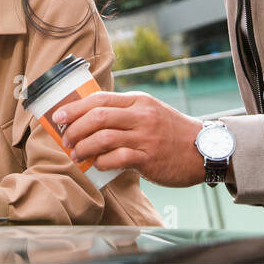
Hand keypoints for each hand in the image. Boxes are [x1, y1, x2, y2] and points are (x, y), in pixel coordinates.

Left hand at [53, 90, 207, 187]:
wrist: (204, 149)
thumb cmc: (171, 132)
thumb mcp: (150, 112)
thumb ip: (125, 113)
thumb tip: (89, 120)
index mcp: (138, 101)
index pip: (100, 99)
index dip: (75, 107)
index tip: (59, 116)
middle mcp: (141, 115)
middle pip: (98, 116)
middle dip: (75, 128)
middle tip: (65, 139)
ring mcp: (146, 137)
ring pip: (104, 137)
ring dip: (84, 147)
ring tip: (76, 154)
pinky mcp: (149, 159)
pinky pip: (118, 158)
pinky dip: (102, 162)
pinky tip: (96, 164)